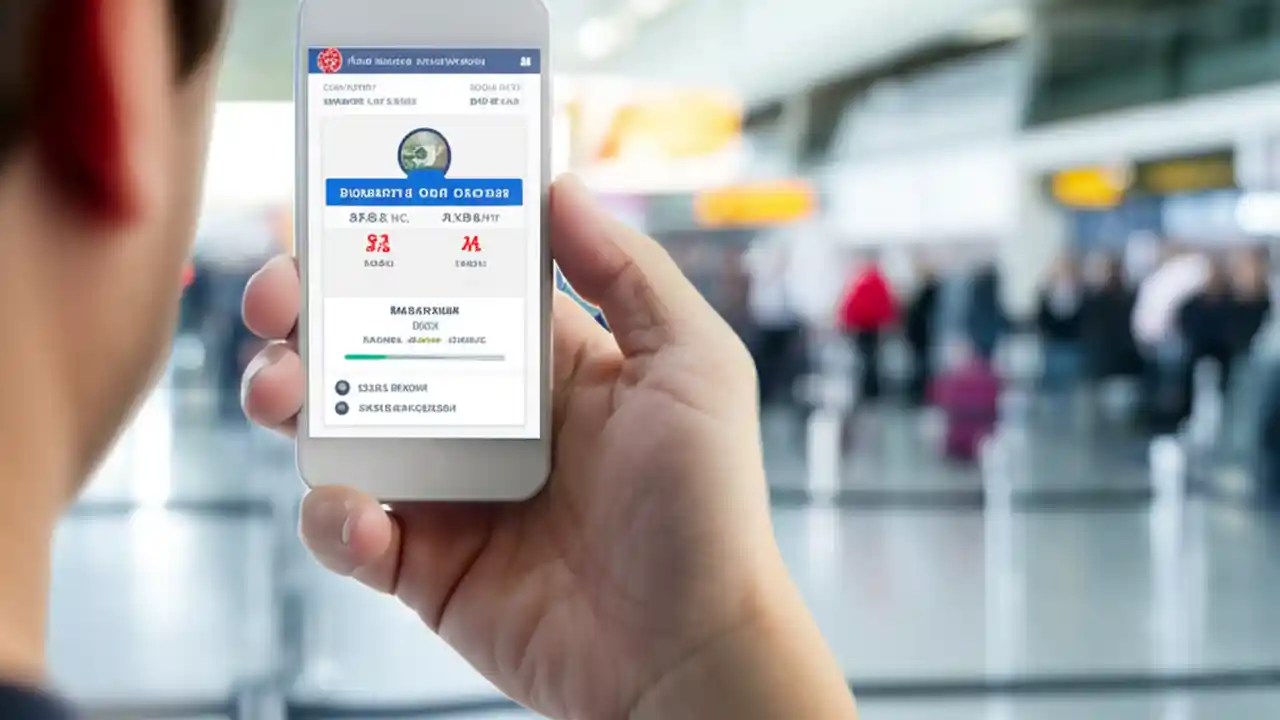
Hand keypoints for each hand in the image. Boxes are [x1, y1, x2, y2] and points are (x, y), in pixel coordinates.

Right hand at [242, 176, 853, 718]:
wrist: (685, 650)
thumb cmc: (706, 509)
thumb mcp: (692, 365)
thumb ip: (628, 271)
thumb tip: (559, 188)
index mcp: (544, 360)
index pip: (449, 280)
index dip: (390, 244)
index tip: (338, 213)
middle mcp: (486, 416)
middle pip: (371, 345)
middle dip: (310, 314)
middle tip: (280, 300)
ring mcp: (450, 490)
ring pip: (339, 429)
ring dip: (292, 401)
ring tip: (282, 391)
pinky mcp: (425, 564)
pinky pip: (349, 531)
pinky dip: (334, 521)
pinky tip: (363, 518)